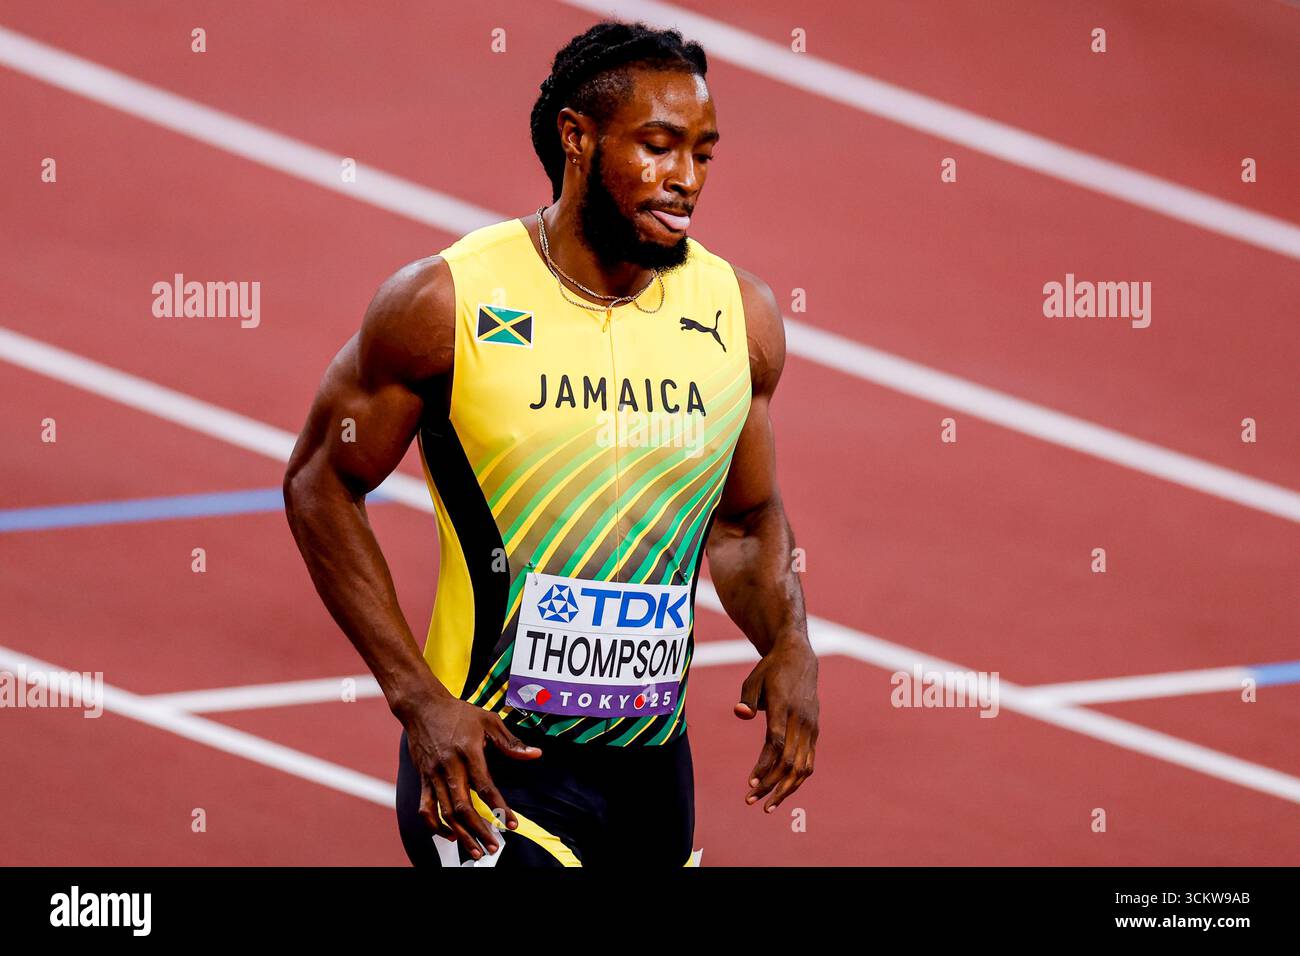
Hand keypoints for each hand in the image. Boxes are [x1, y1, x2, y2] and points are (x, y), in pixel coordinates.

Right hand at [404, 696, 541, 859]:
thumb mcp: (489, 720)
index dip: (499, 807)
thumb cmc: (459, 713)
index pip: (485, 786)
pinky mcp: (422, 779)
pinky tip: (450, 835)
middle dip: (479, 830)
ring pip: (445, 812)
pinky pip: (426, 808)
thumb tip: (535, 754)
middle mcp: (449, 766)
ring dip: (461, 834)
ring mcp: (433, 774)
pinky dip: (435, 826)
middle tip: (494, 847)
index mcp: (468, 751)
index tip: (512, 824)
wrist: (422, 706)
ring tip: (476, 851)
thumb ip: (511, 742)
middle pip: (463, 806)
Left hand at [734, 638, 818, 812]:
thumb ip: (747, 699)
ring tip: (767, 805)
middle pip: (789, 761)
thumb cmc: (770, 670)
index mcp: (785, 707)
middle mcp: (801, 720)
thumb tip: (740, 714)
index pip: (776, 743)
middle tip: (750, 800)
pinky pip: (808, 761)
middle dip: (770, 785)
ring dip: (785, 789)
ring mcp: (810, 727)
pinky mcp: (814, 731)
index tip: (750, 781)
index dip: (764, 765)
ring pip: (802, 767)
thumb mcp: (753, 679)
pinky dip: (796, 779)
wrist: (800, 659)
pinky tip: (782, 791)